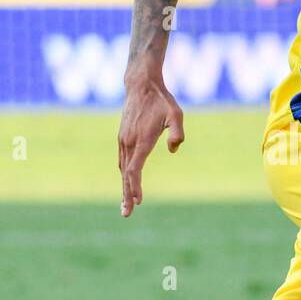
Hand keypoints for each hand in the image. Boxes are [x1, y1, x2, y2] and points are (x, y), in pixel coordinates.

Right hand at [118, 73, 183, 215]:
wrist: (141, 85)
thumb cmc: (162, 100)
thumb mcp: (176, 114)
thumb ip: (177, 133)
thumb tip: (173, 150)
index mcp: (141, 140)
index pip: (135, 169)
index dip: (136, 186)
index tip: (139, 201)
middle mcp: (128, 142)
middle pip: (126, 175)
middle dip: (126, 195)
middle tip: (126, 214)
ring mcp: (123, 140)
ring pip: (123, 169)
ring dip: (124, 187)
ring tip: (126, 204)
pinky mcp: (123, 137)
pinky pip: (123, 161)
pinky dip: (124, 175)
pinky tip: (127, 183)